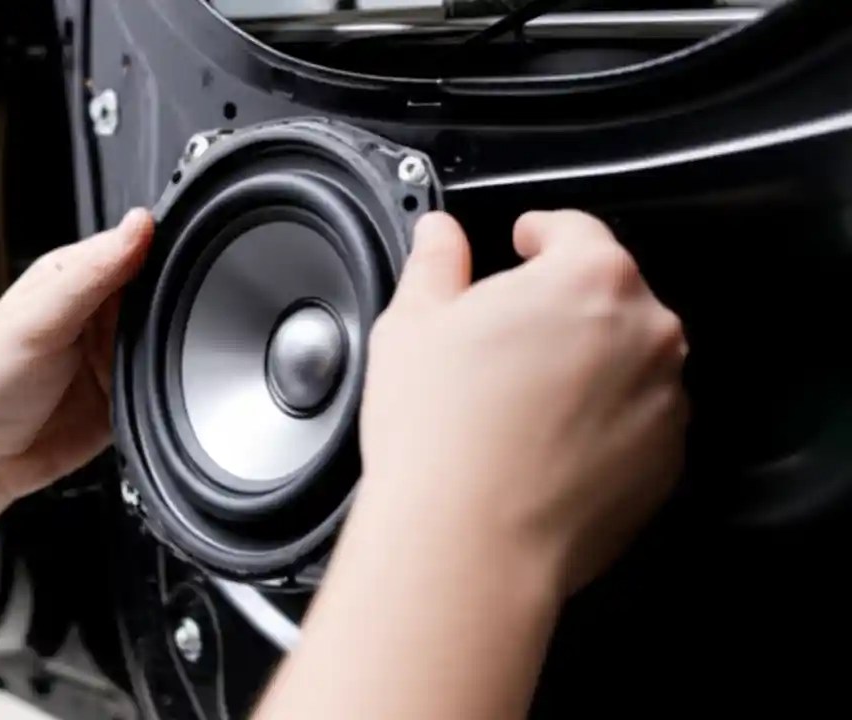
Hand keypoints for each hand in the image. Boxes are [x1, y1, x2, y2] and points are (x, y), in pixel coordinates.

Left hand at [0, 209, 153, 503]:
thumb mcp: (42, 317)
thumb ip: (93, 272)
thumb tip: (139, 223)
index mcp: (73, 278)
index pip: (133, 249)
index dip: (161, 252)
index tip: (188, 260)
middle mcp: (96, 313)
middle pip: (157, 295)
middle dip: (172, 306)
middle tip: (176, 319)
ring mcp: (111, 354)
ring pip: (165, 338)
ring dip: (172, 346)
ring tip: (162, 355)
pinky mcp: (124, 394)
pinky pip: (163, 383)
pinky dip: (167, 384)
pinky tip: (162, 385)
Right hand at [359, 210, 687, 592]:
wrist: (471, 544)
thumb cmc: (441, 436)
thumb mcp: (412, 325)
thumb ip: (434, 262)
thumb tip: (439, 236)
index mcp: (591, 277)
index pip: (573, 229)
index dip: (538, 234)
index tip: (523, 244)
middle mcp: (647, 332)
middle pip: (606, 295)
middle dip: (558, 307)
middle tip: (500, 341)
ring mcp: (664, 401)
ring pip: (623, 360)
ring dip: (583, 365)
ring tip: (515, 402)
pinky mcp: (664, 463)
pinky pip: (633, 421)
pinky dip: (598, 422)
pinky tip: (539, 443)